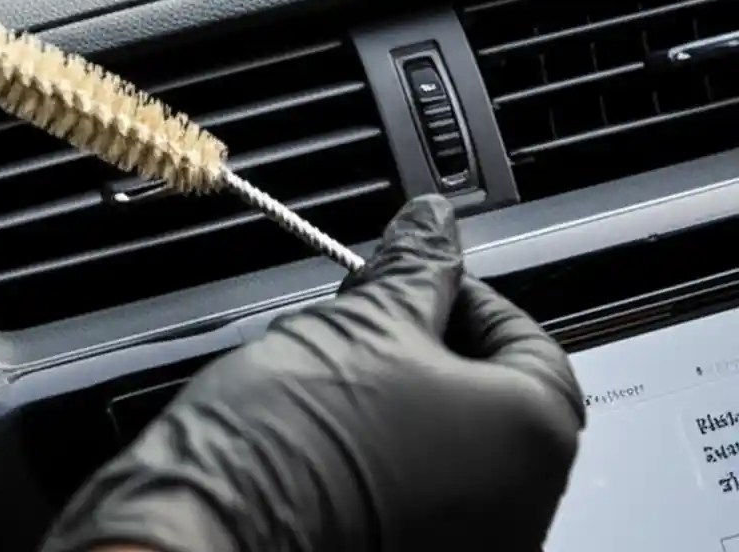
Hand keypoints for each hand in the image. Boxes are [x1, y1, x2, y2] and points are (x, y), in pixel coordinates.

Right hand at [41, 195, 584, 551]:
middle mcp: (522, 504)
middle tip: (363, 322)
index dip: (459, 294)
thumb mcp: (362, 321)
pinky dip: (383, 457)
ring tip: (331, 379)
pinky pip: (417, 494)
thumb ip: (415, 266)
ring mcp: (473, 544)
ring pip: (449, 447)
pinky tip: (324, 435)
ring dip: (401, 401)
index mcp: (532, 436)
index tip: (408, 280)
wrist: (211, 528)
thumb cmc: (294, 438)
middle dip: (426, 348)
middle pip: (490, 398)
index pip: (525, 337)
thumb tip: (436, 224)